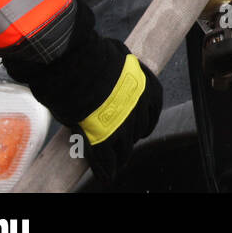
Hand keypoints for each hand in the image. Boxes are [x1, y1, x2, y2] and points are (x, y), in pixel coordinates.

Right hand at [3, 0, 162, 183]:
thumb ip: (119, 72)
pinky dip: (105, 169)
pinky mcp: (103, 136)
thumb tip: (114, 70)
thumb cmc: (93, 56)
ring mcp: (123, 122)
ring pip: (125, 146)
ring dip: (120, 156)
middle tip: (123, 143)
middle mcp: (140, 106)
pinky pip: (106, 157)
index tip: (141, 127)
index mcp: (147, 86)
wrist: (77, 65)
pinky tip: (105, 175)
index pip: (153, 110)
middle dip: (131, 137)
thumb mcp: (116, 59)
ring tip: (115, 164)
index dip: (146, 121)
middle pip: (139, 129)